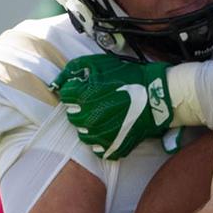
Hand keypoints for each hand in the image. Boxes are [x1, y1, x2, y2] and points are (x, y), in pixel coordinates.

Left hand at [53, 54, 174, 159]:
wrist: (158, 96)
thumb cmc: (129, 76)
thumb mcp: (100, 63)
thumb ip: (73, 70)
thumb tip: (55, 83)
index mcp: (83, 96)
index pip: (66, 96)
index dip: (76, 90)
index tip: (87, 88)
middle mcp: (88, 117)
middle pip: (72, 116)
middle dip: (82, 108)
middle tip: (98, 102)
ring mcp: (101, 134)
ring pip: (83, 134)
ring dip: (90, 125)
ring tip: (104, 116)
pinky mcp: (114, 146)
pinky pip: (98, 149)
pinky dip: (102, 142)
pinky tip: (110, 131)